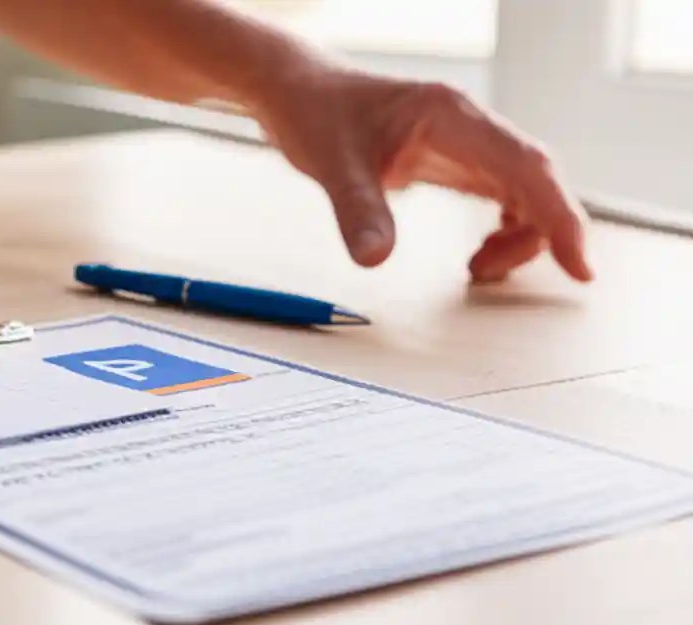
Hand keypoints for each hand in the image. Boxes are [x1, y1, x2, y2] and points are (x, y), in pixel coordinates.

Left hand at [249, 66, 591, 282]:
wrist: (299, 91)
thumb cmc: (316, 114)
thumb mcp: (331, 165)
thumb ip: (357, 211)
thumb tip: (376, 259)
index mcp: (450, 116)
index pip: (524, 166)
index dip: (559, 217)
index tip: (578, 263)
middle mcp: (468, 125)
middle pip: (536, 180)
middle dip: (545, 233)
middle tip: (525, 280)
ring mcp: (466, 141)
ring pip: (524, 190)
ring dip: (520, 235)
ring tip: (478, 270)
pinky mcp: (455, 159)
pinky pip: (502, 194)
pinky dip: (505, 228)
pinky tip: (481, 254)